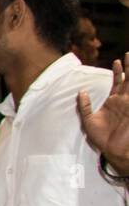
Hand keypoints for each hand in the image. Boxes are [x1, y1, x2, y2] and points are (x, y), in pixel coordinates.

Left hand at [78, 59, 128, 176]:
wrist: (112, 150)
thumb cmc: (101, 138)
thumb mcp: (87, 120)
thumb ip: (84, 106)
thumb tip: (81, 92)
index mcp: (113, 102)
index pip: (117, 82)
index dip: (117, 71)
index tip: (116, 61)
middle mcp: (124, 101)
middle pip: (128, 80)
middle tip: (128, 54)